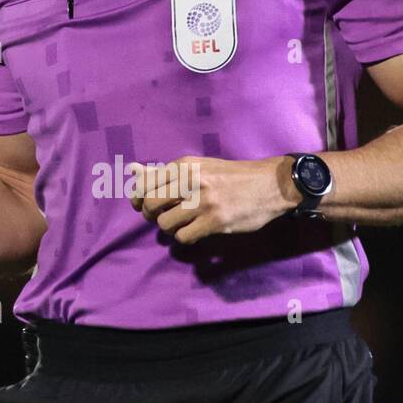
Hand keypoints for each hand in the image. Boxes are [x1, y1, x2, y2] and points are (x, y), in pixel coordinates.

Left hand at [127, 155, 297, 244]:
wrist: (270, 184)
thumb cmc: (232, 176)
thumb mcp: (199, 166)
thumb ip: (166, 172)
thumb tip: (132, 170)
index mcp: (185, 165)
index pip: (144, 183)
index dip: (138, 199)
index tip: (144, 205)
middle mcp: (191, 180)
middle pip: (150, 205)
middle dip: (151, 216)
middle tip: (163, 217)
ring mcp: (203, 201)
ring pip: (165, 224)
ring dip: (170, 229)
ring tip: (182, 224)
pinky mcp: (215, 221)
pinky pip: (184, 236)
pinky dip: (185, 237)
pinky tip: (195, 231)